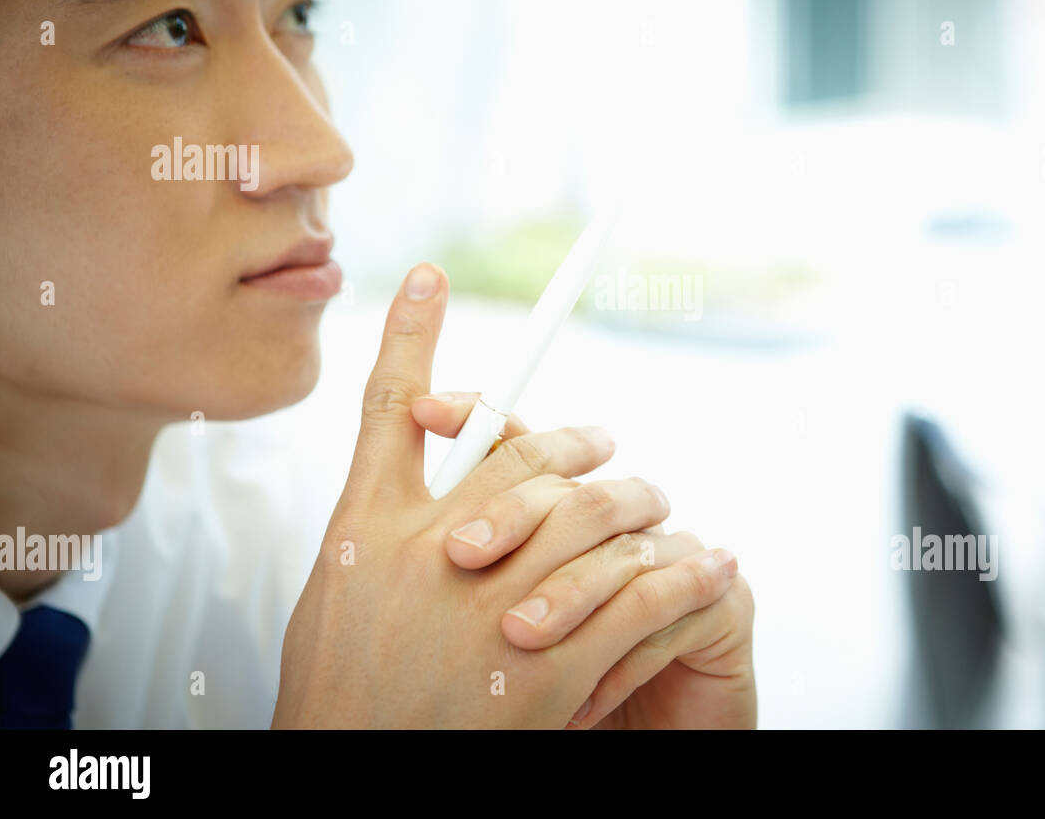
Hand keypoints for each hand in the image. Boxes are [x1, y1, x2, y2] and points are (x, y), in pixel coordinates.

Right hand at [273, 263, 739, 727]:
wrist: (361, 778)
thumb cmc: (344, 694)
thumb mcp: (336, 591)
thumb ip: (380, 521)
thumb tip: (416, 467)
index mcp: (369, 530)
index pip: (387, 406)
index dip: (410, 332)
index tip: (429, 275)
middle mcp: (432, 553)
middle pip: (523, 451)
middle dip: (574, 436)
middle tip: (604, 438)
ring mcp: (495, 604)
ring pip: (590, 512)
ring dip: (635, 497)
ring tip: (659, 497)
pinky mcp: (550, 665)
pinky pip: (635, 596)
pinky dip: (679, 574)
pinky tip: (708, 562)